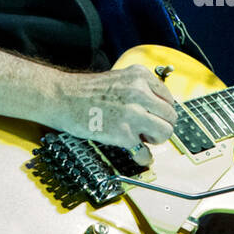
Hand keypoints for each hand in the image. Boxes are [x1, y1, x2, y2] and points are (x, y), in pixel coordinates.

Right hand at [48, 65, 176, 165]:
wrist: (62, 98)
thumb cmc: (85, 91)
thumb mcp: (119, 78)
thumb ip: (140, 90)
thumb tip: (158, 109)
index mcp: (140, 76)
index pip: (169, 98)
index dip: (163, 111)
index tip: (158, 117)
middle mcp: (140, 93)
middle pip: (171, 116)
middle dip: (162, 125)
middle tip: (150, 130)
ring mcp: (133, 114)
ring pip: (165, 133)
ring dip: (156, 139)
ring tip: (144, 139)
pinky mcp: (123, 134)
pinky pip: (145, 151)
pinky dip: (143, 157)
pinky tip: (138, 153)